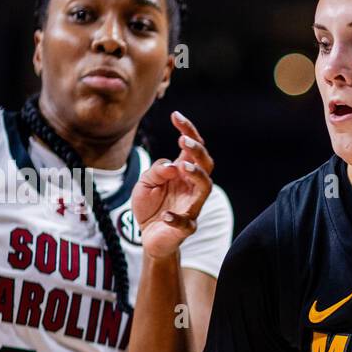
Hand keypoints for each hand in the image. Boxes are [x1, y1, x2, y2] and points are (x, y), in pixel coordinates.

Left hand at [131, 111, 214, 259]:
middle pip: (206, 164)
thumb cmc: (150, 205)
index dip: (188, 130)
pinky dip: (177, 219)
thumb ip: (156, 170)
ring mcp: (192, 206)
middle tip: (183, 140)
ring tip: (183, 167)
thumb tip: (172, 166)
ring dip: (197, 175)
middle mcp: (192, 186)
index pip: (192, 148)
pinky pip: (186, 222)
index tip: (176, 116)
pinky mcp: (185, 227)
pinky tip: (166, 215)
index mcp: (183, 172)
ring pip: (205, 187)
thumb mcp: (145, 182)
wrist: (148, 236)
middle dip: (197, 150)